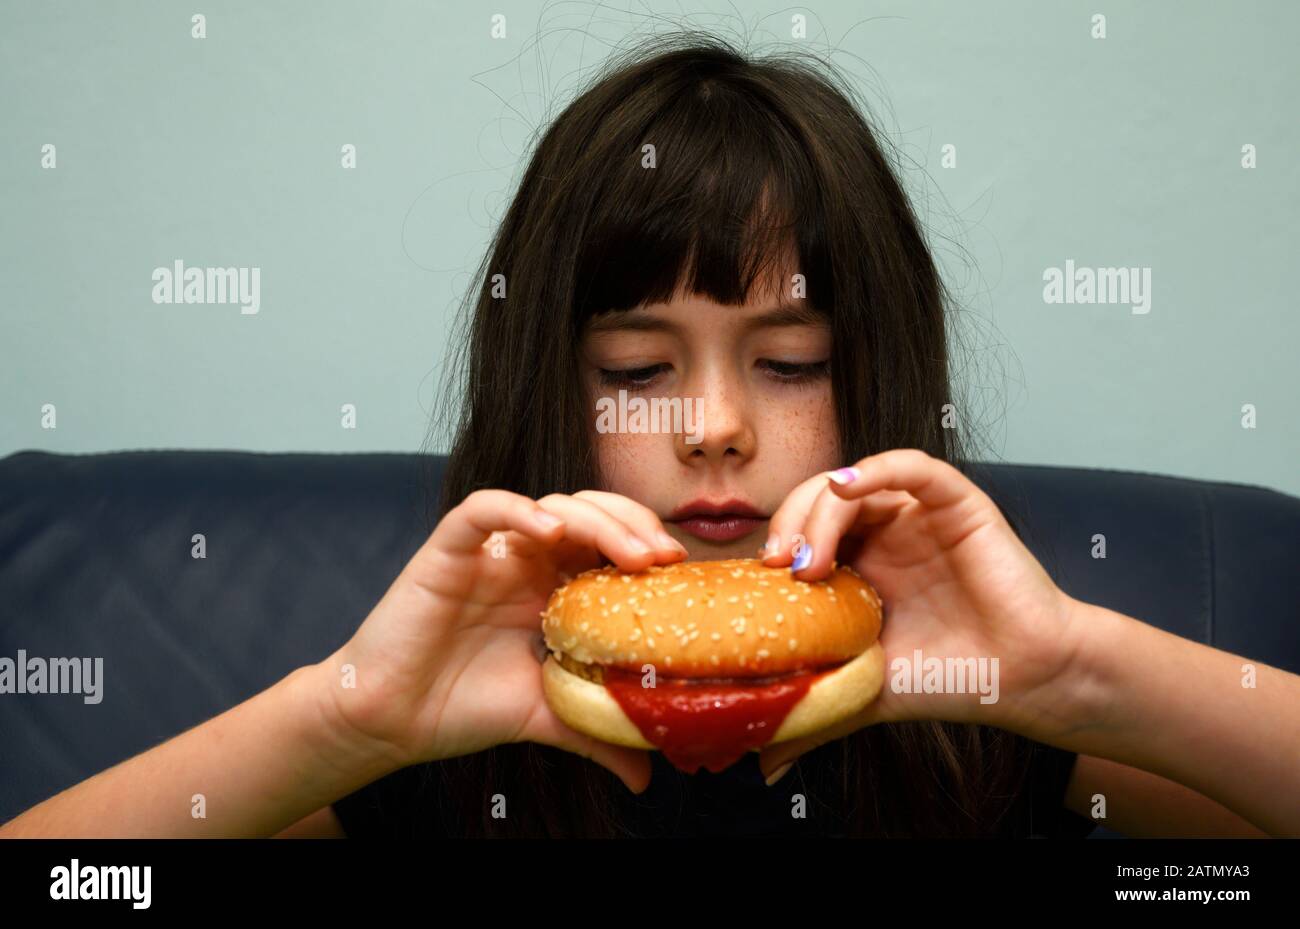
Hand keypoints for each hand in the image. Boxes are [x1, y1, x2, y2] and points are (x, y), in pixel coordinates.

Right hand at [318, 488, 687, 793]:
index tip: (679, 572)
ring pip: (551, 505)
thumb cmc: (463, 706)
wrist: (391, 720)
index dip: (647, 545)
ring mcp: (490, 550)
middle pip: (591, 514)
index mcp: (555, 586)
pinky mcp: (448, 549)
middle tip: (661, 558)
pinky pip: (482, 508)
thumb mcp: (547, 716)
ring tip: (627, 550)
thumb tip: (647, 777)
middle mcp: (527, 560)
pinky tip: (548, 529)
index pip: (612, 543)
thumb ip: (596, 733)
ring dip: (595, 519)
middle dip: (633, 526)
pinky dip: (517, 508)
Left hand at [756, 448, 1083, 777]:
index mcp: (858, 564)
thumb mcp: (864, 692)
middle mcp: (884, 533)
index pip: (799, 532)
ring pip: (853, 484)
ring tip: (810, 560)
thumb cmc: (951, 678)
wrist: (1023, 680)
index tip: (756, 584)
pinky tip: (846, 488)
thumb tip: (761, 765)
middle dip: (787, 526)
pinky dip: (874, 466)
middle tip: (777, 567)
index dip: (774, 547)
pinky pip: (912, 467)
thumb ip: (815, 710)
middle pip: (816, 501)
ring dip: (818, 512)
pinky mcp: (955, 503)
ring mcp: (917, 515)